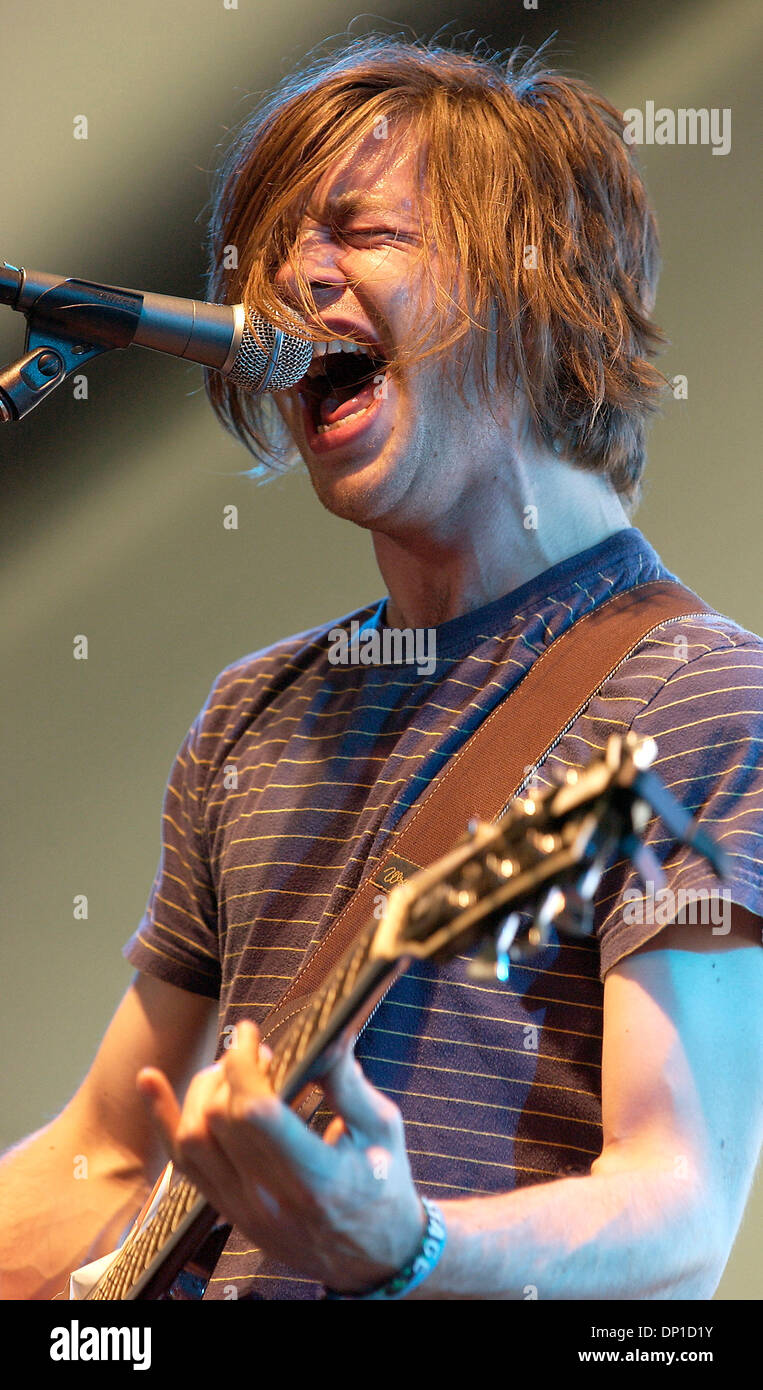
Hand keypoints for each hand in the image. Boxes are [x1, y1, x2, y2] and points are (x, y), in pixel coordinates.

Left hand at [135, 1020, 425, 1292]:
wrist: (374, 1255)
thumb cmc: (385, 1184)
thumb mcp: (381, 1128)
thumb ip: (347, 1080)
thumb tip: (323, 1032)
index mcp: (315, 1178)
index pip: (255, 1112)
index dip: (243, 1064)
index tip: (250, 1035)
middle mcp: (272, 1199)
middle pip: (219, 1120)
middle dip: (228, 1071)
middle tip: (253, 1052)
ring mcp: (245, 1211)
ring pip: (192, 1141)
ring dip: (201, 1091)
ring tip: (228, 1071)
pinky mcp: (230, 1212)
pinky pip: (183, 1165)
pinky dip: (164, 1119)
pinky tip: (151, 1082)